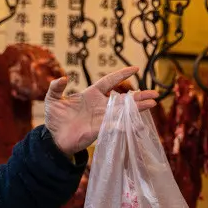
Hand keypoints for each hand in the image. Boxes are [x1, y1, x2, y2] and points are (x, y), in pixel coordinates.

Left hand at [44, 66, 159, 155]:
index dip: (122, 75)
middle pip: (123, 98)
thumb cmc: (55, 119)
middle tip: (155, 93)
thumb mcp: (52, 99)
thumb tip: (63, 77)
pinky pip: (115, 125)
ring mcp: (101, 118)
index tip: (135, 69)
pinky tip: (137, 122)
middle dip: (139, 96)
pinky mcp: (99, 130)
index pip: (109, 81)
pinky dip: (125, 124)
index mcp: (91, 94)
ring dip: (137, 108)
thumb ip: (55, 86)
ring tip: (153, 104)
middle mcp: (100, 105)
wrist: (54, 139)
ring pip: (123, 111)